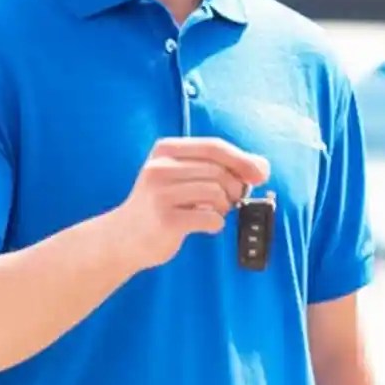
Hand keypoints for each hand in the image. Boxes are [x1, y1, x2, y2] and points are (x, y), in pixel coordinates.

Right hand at [114, 137, 270, 269]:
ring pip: (215, 193)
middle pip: (218, 171)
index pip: (214, 147)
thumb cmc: (160, 205)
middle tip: (231, 201)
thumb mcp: (180, 176)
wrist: (122, 238)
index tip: (261, 173)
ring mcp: (160, 194)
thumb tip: (261, 166)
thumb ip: (215, 167)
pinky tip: (204, 225)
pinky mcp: (165, 220)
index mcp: (165, 150)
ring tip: (213, 212)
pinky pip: (209, 218)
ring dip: (224, 207)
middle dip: (234, 188)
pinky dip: (215, 223)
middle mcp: (160, 168)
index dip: (242, 159)